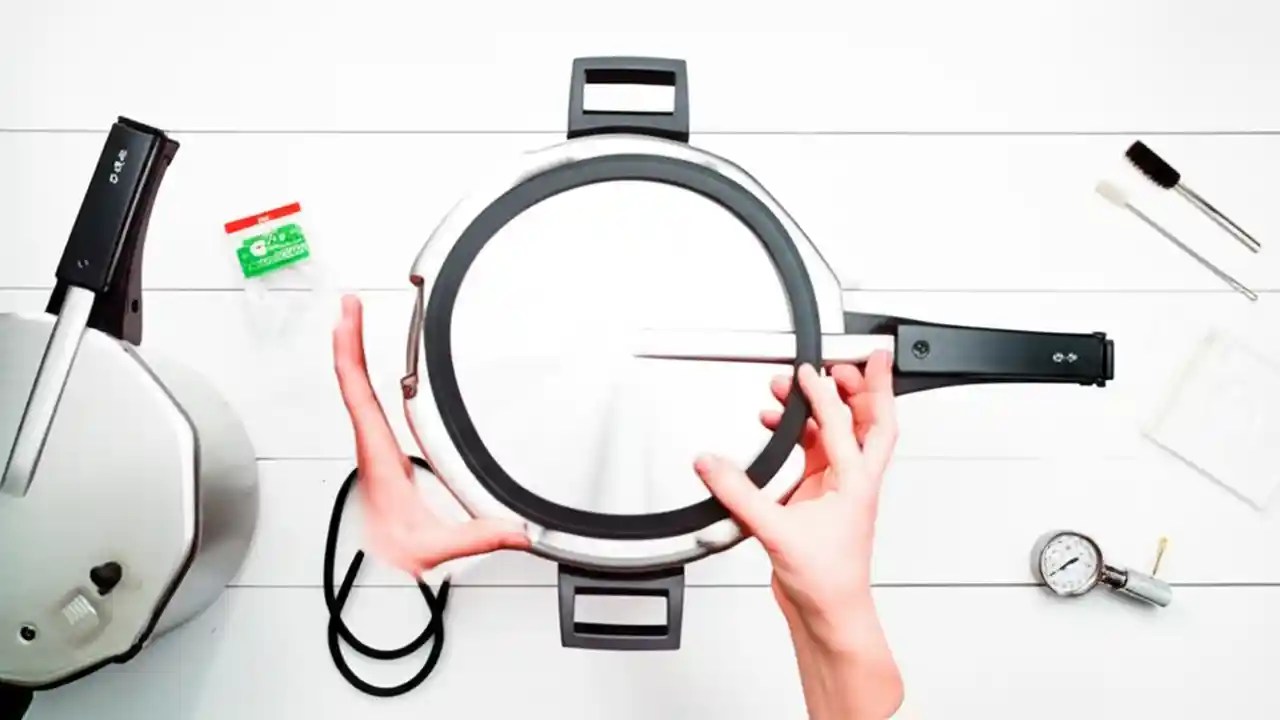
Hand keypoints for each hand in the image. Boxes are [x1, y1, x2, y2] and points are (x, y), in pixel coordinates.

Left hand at [333, 295, 529, 574]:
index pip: (357, 392)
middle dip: (349, 337)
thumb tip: (515, 528)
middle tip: (349, 302)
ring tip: (354, 321)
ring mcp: (374, 447)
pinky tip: (371, 365)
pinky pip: (365, 403)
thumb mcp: (435, 549)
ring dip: (353, 352)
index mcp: (378, 454)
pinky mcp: (382, 451)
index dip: (350, 349)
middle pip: (351, 380)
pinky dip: (363, 375)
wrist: (382, 571)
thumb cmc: (396, 556)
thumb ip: (477, 537)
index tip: (348, 315)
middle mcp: (371, 445)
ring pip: (354, 389)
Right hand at [694, 352, 901, 718]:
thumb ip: (741, 493)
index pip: (841, 423)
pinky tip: (777, 429)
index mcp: (855, 482)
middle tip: (851, 359)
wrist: (831, 614)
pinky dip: (800, 435)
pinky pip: (815, 455)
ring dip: (826, 408)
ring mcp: (840, 489)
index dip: (825, 393)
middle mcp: (853, 480)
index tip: (808, 371)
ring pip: (842, 435)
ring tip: (801, 386)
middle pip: (871, 420)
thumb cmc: (828, 581)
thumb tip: (712, 463)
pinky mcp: (821, 500)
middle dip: (863, 386)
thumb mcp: (777, 532)